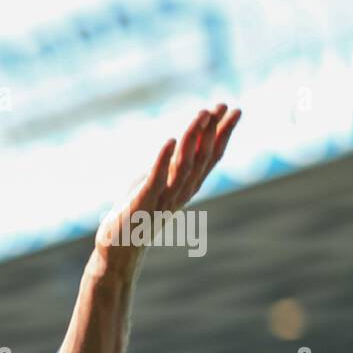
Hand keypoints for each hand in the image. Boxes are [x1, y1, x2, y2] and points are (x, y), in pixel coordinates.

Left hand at [96, 104, 240, 256]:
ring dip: (193, 138)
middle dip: (213, 131)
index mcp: (187, 187)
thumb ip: (172, 166)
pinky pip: (156, 180)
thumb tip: (183, 141)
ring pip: (184, 165)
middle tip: (223, 105)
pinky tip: (170, 140)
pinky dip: (163, 160)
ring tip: (201, 114)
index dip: (223, 134)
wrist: (119, 247)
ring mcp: (163, 199)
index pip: (211, 157)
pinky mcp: (142, 203)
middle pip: (202, 158)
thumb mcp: (158, 183)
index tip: (234, 110)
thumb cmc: (137, 211)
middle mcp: (181, 193)